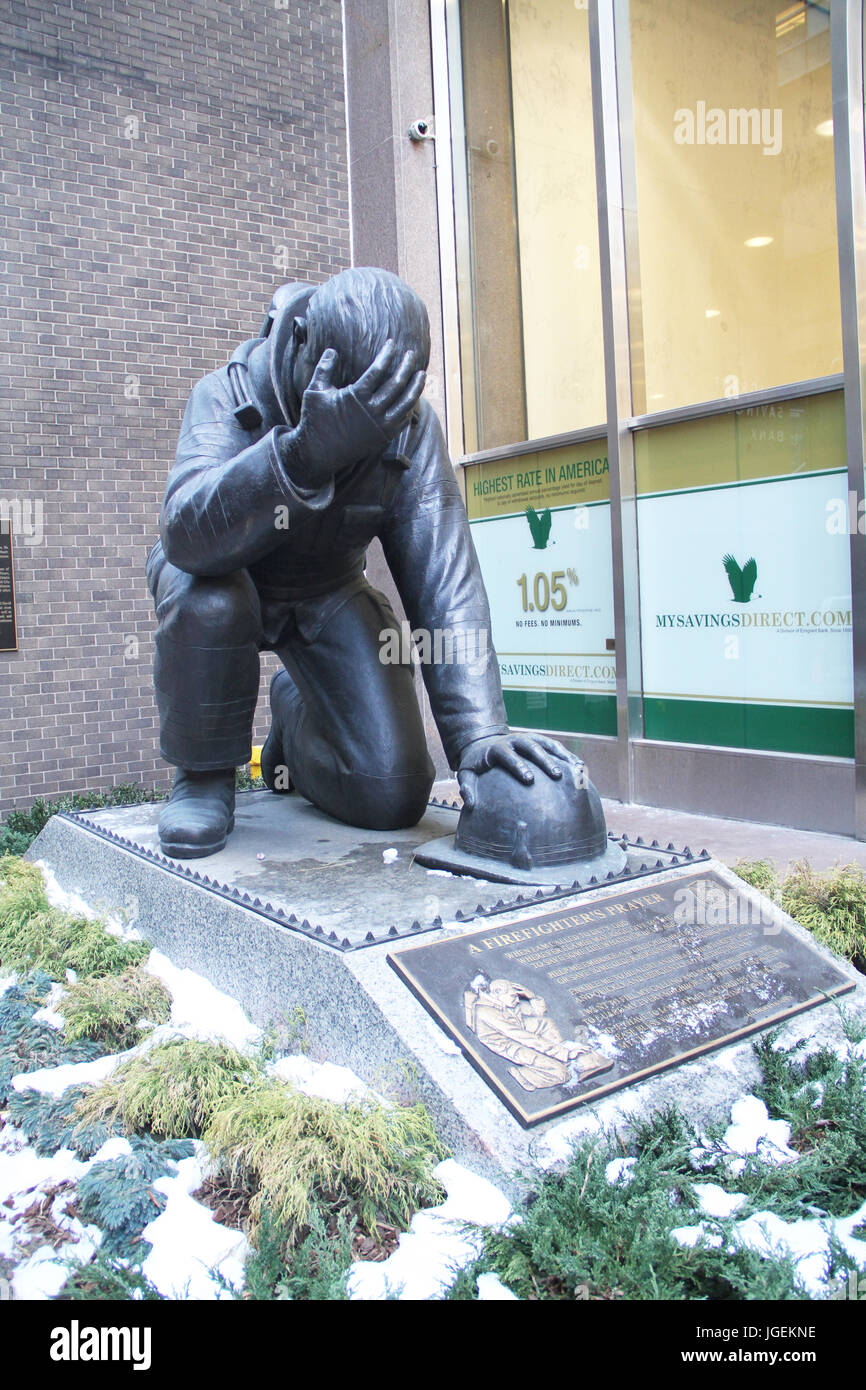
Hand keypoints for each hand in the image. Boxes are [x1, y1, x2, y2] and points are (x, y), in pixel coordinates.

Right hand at [290, 340, 425, 486]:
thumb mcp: (315, 391)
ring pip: (406, 404)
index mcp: (357, 396)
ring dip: (416, 387)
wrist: (318, 453)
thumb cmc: (315, 419)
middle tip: (412, 355)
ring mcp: (380, 426)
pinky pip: (403, 420)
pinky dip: (410, 407)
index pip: (378, 370)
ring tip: (421, 374)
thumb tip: (333, 350)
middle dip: (406, 367)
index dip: (387, 354)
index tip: (393, 343)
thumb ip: (324, 368)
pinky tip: (412, 397)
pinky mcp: (383, 438)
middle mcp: (372, 411)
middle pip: (397, 384)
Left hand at [456, 732, 583, 809]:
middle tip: (556, 775)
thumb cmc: (476, 763)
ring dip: (561, 755)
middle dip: (544, 760)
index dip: (518, 765)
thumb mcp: (465, 773)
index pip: (508, 755)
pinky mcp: (537, 740)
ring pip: (546, 744)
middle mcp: (514, 740)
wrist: (482, 742)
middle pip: (531, 747)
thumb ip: (467, 787)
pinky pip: (554, 746)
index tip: (529, 779)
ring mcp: (527, 738)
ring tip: (575, 769)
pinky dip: (566, 755)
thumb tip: (470, 804)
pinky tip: (579, 767)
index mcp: (496, 749)